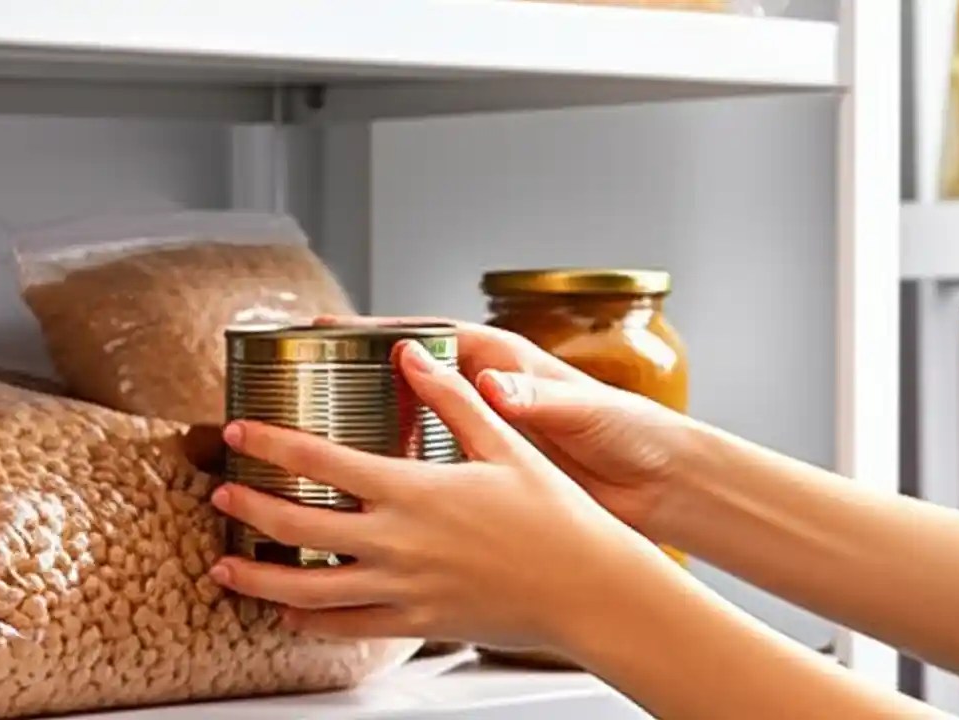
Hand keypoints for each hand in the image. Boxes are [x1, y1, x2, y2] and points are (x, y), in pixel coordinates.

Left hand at [204, 340, 674, 648]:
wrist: (589, 588)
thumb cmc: (555, 516)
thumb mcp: (502, 446)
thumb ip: (449, 399)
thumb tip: (410, 355)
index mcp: (414, 490)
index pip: (320, 460)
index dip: (270, 442)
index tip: (239, 431)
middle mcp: (398, 543)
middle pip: (297, 525)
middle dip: (248, 508)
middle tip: (220, 496)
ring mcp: (403, 589)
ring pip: (308, 589)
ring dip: (258, 578)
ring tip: (225, 568)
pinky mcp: (417, 623)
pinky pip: (349, 627)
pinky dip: (309, 622)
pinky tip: (288, 615)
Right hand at [317, 316, 702, 536]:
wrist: (659, 482)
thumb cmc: (630, 431)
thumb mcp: (583, 410)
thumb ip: (536, 397)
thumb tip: (491, 385)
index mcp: (505, 363)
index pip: (428, 336)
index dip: (374, 331)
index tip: (325, 329)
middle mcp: (486, 393)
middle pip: (406, 377)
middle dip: (355, 377)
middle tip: (299, 383)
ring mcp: (483, 435)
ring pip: (410, 423)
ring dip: (368, 429)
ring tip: (312, 442)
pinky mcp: (489, 474)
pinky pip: (432, 466)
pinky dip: (398, 474)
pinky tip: (363, 492)